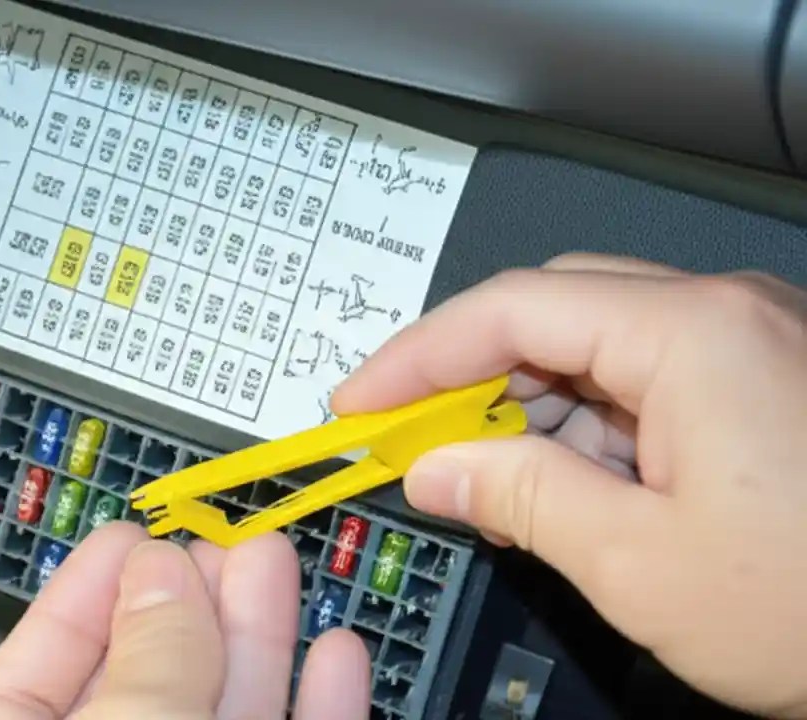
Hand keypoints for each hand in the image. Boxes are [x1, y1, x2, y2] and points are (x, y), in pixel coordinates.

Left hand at [0, 522, 370, 718]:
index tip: (131, 535)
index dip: (83, 597)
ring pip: (227, 713)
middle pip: (147, 683)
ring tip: (276, 563)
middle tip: (225, 533)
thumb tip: (162, 575)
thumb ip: (148, 668)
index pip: (33, 676)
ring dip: (259, 639)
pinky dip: (322, 707)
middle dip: (190, 601)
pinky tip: (336, 654)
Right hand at [333, 253, 806, 717]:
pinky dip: (589, 428)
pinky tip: (562, 488)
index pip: (509, 310)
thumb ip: (520, 499)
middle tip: (407, 441)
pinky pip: (649, 381)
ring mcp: (754, 345)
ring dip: (528, 409)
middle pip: (550, 313)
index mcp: (693, 336)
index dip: (414, 358)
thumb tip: (436, 468)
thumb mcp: (641, 565)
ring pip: (597, 347)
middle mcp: (726, 317)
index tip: (358, 406)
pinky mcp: (768, 384)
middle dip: (467, 379)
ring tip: (487, 486)